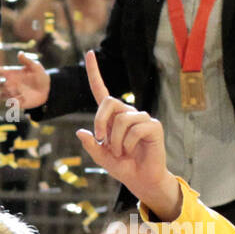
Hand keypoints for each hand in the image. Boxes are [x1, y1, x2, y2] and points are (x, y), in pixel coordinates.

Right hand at [0, 52, 50, 110]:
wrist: (47, 90)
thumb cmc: (41, 76)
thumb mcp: (35, 66)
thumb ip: (27, 60)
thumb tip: (19, 53)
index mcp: (12, 74)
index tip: (2, 73)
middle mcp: (10, 84)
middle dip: (3, 85)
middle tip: (14, 84)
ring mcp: (12, 94)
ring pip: (2, 96)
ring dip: (9, 94)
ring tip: (20, 92)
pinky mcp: (16, 102)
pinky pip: (10, 104)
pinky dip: (15, 102)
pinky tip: (24, 99)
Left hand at [75, 50, 181, 219]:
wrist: (141, 180)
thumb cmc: (123, 166)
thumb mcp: (101, 157)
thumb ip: (91, 145)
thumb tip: (81, 132)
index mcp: (113, 118)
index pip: (102, 92)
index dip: (94, 74)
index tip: (88, 53)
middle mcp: (128, 113)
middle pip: (109, 102)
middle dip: (100, 122)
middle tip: (102, 141)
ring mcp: (142, 118)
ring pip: (121, 119)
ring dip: (116, 141)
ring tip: (122, 152)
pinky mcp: (153, 126)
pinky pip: (135, 130)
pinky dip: (128, 145)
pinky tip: (133, 151)